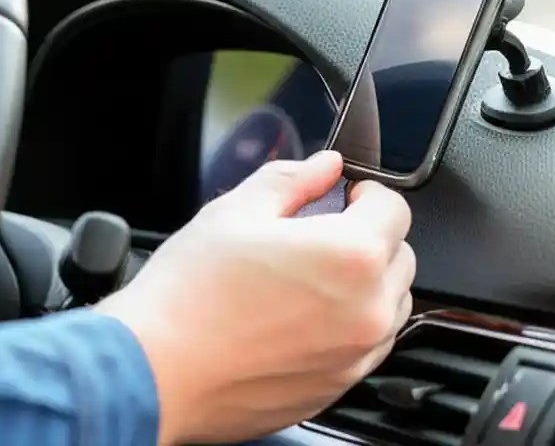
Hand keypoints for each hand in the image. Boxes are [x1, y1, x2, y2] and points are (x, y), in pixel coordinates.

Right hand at [96, 151, 414, 444]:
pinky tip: (301, 316)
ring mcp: (355, 355)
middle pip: (401, 257)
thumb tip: (325, 167)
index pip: (395, 208)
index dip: (367, 193)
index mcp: (351, 255)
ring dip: (367, 284)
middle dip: (370, 237)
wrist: (153, 372)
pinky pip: (367, 346)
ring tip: (309, 278)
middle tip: (320, 234)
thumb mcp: (235, 211)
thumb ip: (293, 180)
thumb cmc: (187, 296)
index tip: (343, 195)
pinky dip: (351, 325)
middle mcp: (367, 310)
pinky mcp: (337, 387)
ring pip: (391, 305)